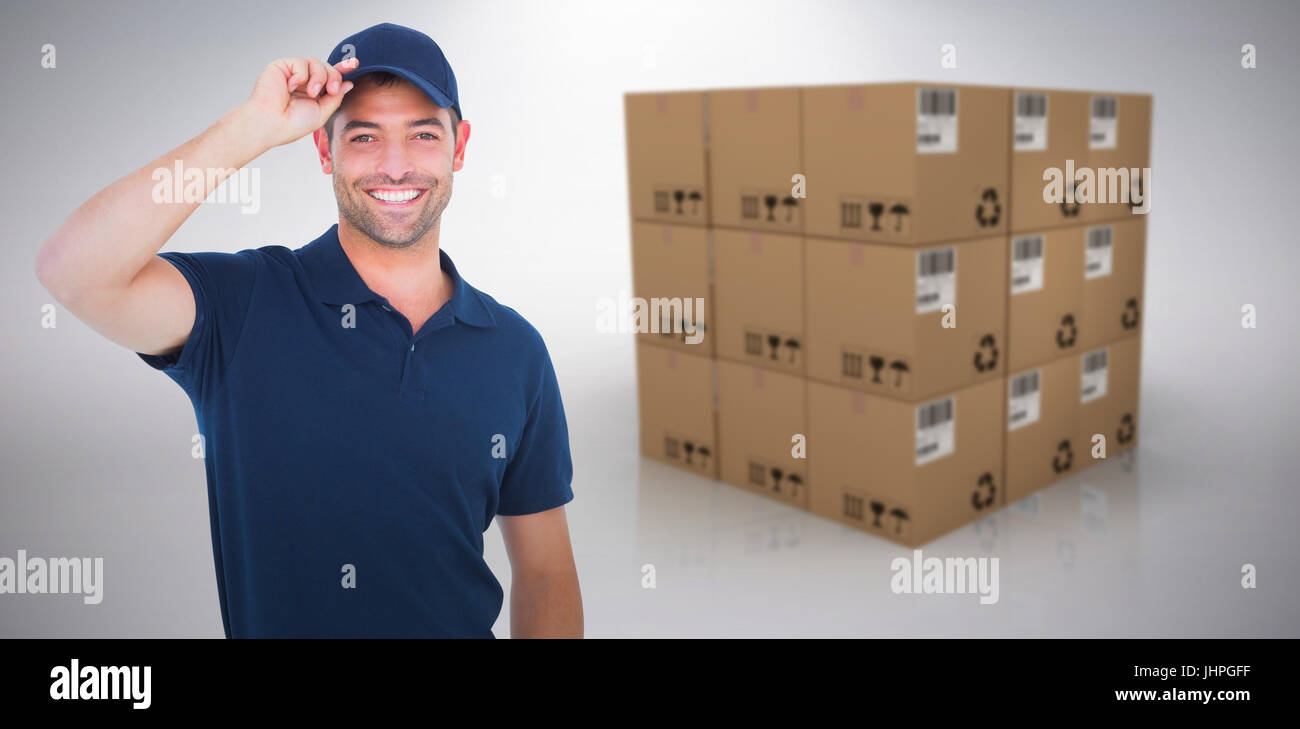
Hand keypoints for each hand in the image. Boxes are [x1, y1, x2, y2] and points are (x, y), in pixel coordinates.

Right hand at [242, 56, 358, 148]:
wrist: (271, 123)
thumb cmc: (293, 123)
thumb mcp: (322, 112)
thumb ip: (335, 97)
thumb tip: (348, 83)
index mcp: (315, 93)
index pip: (331, 77)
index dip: (343, 69)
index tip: (355, 64)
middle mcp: (305, 81)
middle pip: (328, 68)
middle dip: (333, 77)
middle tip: (330, 90)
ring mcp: (294, 73)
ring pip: (317, 62)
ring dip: (319, 78)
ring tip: (310, 93)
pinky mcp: (283, 66)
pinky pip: (302, 62)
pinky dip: (301, 76)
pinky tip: (290, 87)